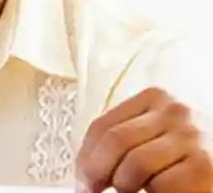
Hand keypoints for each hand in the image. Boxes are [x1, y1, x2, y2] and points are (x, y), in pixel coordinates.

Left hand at [77, 87, 211, 191]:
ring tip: (135, 189)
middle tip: (93, 191)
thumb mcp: (142, 143)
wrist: (207, 180)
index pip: (102, 126)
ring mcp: (192, 136)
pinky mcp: (204, 165)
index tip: (82, 181)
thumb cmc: (175, 163)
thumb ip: (114, 144)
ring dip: (126, 184)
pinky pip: (162, 183)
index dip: (85, 158)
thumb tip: (83, 174)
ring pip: (136, 162)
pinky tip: (160, 191)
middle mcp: (175, 111)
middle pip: (115, 139)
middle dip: (97, 171)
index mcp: (155, 98)